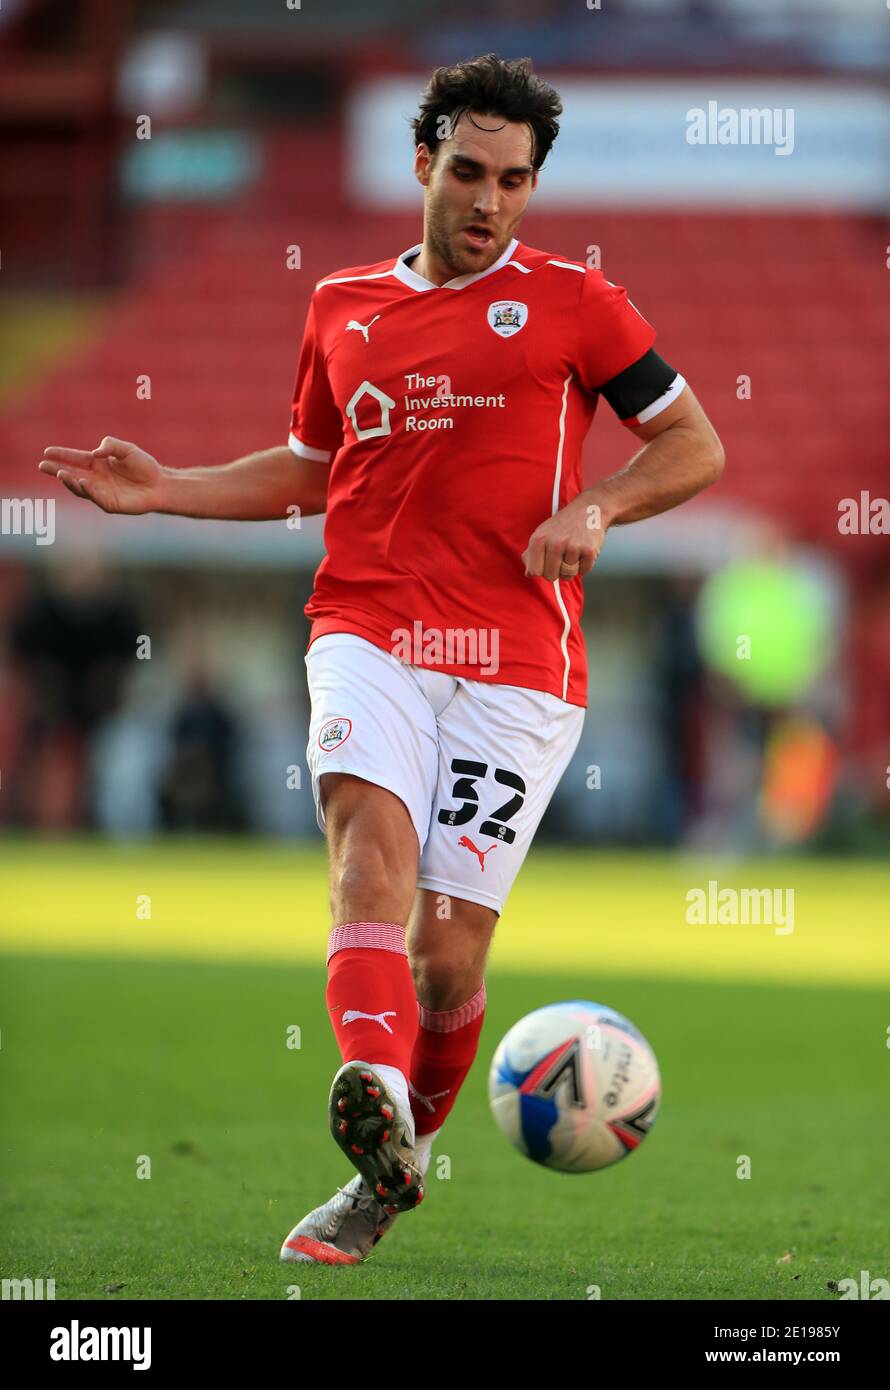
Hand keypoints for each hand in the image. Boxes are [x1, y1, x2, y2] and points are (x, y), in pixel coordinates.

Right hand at [38, 437, 166, 514]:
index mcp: (98, 464)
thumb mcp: (126, 449)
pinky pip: (95, 497)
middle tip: (43, 466)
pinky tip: (83, 482)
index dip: (61, 455)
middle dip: (57, 470)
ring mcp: (101, 492)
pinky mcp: (110, 504)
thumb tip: (95, 453)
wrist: (160, 484)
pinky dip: (88, 490)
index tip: (47, 451)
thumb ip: (110, 445)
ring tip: (62, 473)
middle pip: (72, 474)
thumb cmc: (144, 466)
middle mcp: (96, 478)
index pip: (75, 458)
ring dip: (70, 481)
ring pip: (80, 488)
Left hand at [522, 492, 609, 581]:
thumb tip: (529, 574)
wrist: (588, 509)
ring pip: (568, 575)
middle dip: (556, 571)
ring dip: (571, 569)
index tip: (547, 563)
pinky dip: (584, 566)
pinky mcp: (589, 550)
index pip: (534, 572)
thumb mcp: (541, 533)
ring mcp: (572, 547)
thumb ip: (531, 554)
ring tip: (573, 554)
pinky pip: (583, 571)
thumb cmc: (562, 525)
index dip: (542, 571)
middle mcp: (554, 543)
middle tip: (562, 558)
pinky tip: (583, 552)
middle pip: (551, 577)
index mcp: (539, 540)